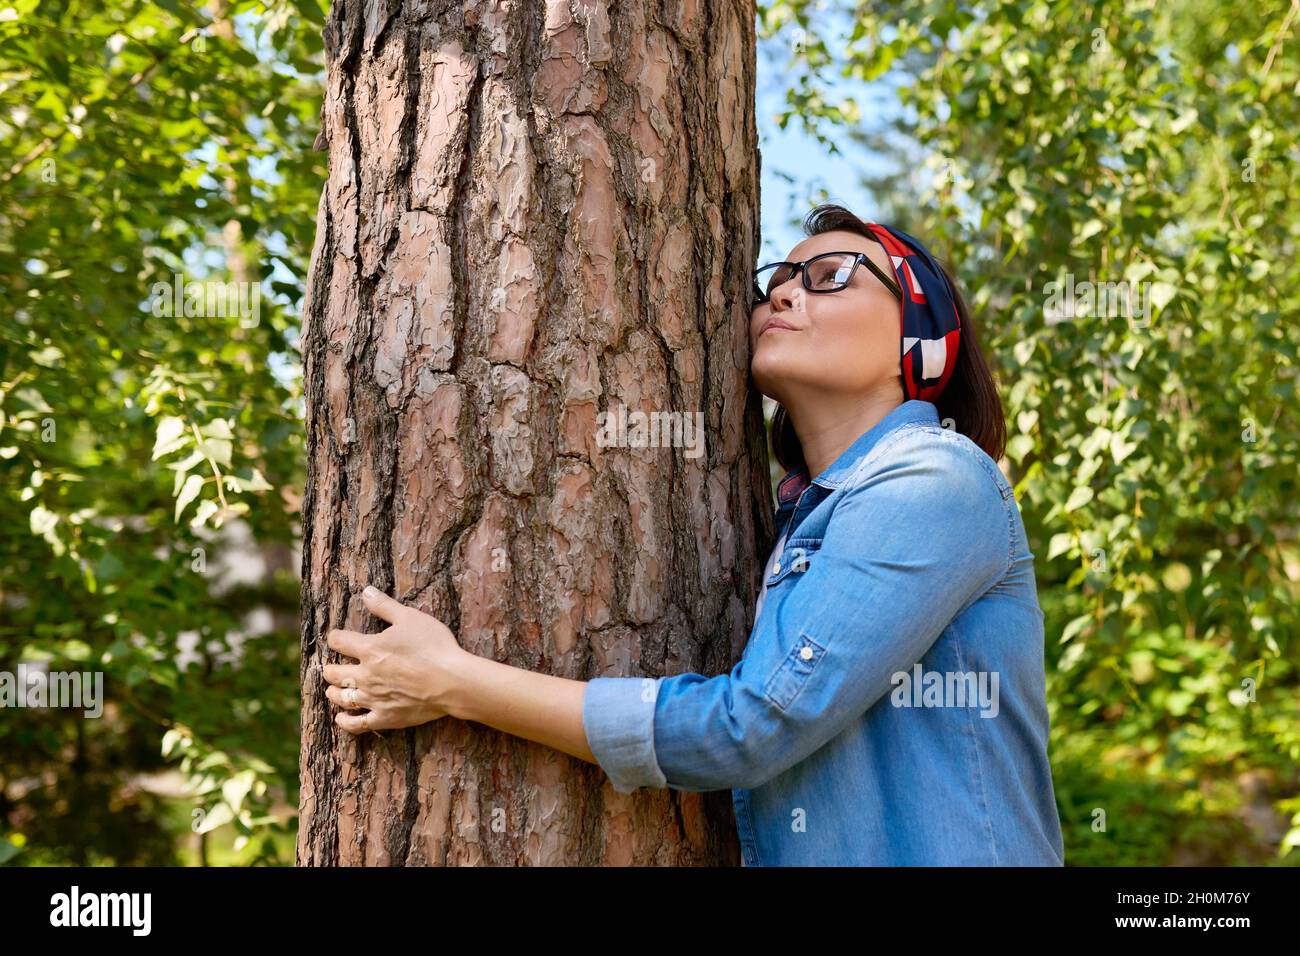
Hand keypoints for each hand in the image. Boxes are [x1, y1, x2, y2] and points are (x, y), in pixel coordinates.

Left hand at [323, 585, 466, 734]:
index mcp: (369, 649)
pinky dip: (345, 722)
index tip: (336, 637)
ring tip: (332, 690)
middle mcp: (365, 675)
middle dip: (329, 668)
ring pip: (342, 697)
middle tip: (329, 667)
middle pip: (334, 672)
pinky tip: (341, 718)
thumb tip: (366, 591)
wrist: (452, 681)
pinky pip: (357, 724)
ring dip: (333, 692)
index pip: (339, 641)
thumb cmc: (434, 646)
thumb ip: (385, 606)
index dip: (335, 638)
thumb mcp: (410, 618)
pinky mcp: (385, 717)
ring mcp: (374, 699)